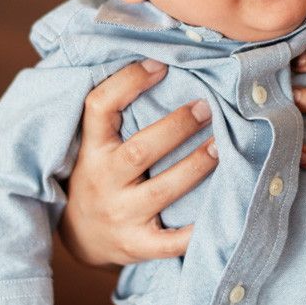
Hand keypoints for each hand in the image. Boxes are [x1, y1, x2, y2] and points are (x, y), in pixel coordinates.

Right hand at [59, 60, 217, 266]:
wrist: (81, 239)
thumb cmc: (99, 177)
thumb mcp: (95, 144)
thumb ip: (117, 112)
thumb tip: (160, 59)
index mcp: (91, 149)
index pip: (99, 107)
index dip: (128, 82)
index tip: (161, 65)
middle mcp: (103, 181)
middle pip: (140, 151)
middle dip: (177, 127)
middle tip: (208, 107)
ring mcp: (121, 215)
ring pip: (163, 190)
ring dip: (197, 166)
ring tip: (223, 146)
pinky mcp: (138, 245)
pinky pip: (171, 241)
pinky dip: (196, 231)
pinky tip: (224, 210)